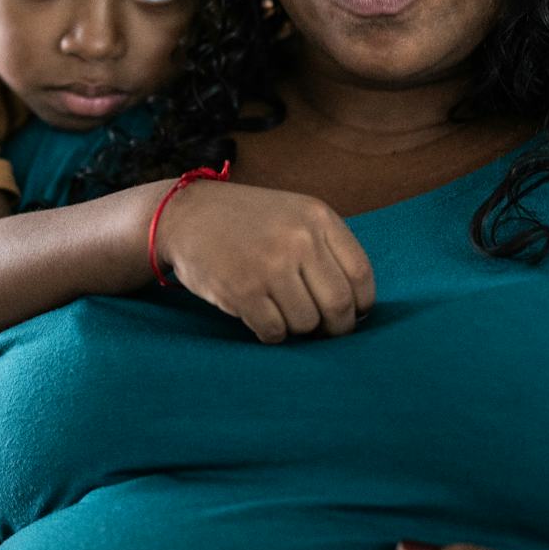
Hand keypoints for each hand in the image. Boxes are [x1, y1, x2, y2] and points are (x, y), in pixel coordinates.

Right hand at [153, 181, 374, 343]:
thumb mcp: (295, 215)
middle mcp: (298, 239)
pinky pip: (275, 332)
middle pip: (339, 305)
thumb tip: (358, 307)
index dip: (361, 304)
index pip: (361, 275)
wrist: (187, 215)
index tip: (352, 314)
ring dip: (299, 330)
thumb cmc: (248, 222)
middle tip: (324, 331)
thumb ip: (327, 249)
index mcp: (318, 217)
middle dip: (336, 328)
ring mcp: (270, 265)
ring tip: (283, 314)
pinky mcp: (243, 291)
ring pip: (307, 323)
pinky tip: (262, 318)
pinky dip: (272, 334)